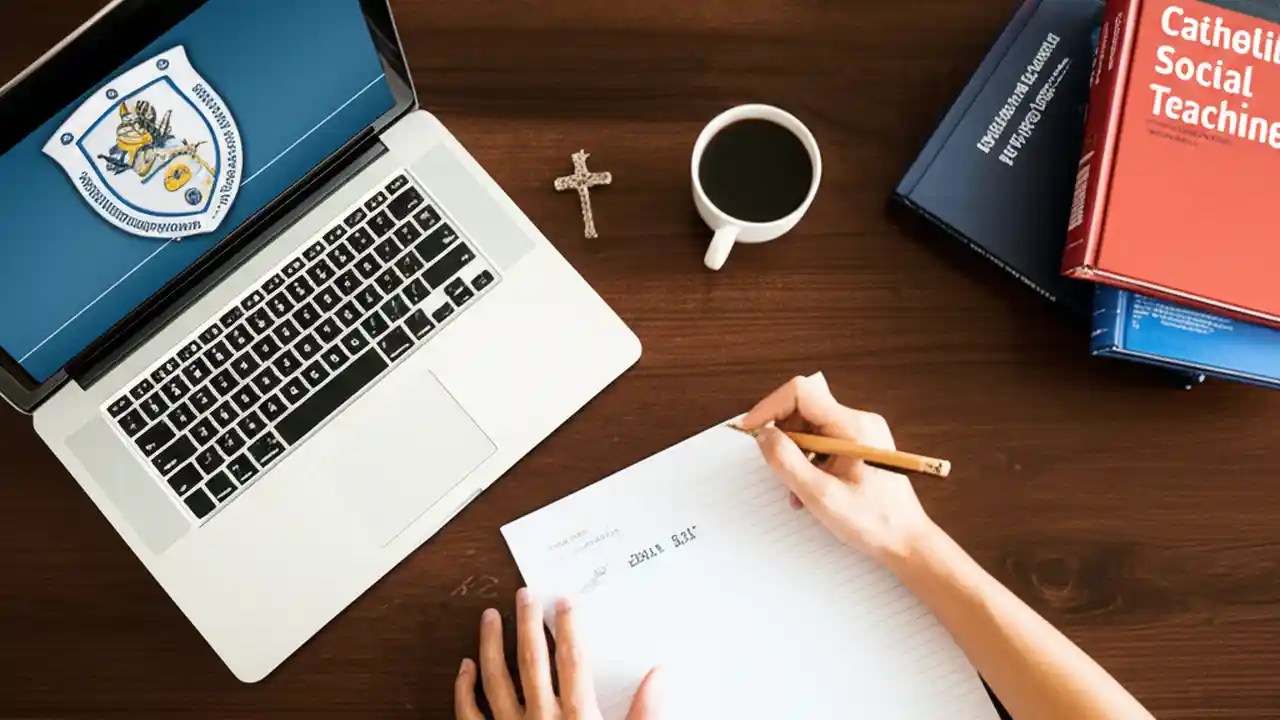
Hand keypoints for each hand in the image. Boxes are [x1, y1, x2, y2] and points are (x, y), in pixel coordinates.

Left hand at [455, 589, 662, 719]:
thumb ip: (646, 714)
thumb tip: (661, 676)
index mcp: (577, 719)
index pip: (574, 661)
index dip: (570, 627)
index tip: (566, 600)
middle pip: (532, 660)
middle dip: (527, 623)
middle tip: (523, 594)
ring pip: (495, 679)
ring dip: (490, 645)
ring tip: (488, 617)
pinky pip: (469, 714)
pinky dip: (464, 688)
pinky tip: (464, 667)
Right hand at [740, 374, 935, 564]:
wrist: (907, 540)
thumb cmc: (874, 522)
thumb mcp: (821, 495)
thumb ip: (787, 462)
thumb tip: (764, 435)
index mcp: (854, 426)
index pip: (801, 393)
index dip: (769, 407)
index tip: (751, 429)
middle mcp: (859, 422)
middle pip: (803, 410)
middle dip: (783, 438)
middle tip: (777, 470)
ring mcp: (860, 433)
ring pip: (809, 428)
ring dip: (794, 455)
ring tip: (797, 490)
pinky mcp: (858, 446)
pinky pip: (821, 442)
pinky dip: (807, 462)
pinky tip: (809, 489)